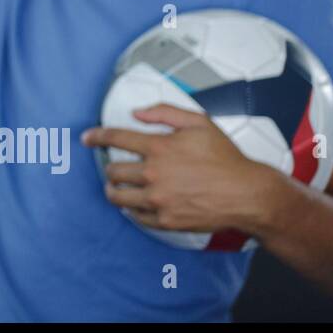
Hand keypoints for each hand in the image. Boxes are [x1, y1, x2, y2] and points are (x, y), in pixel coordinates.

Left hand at [82, 103, 274, 234]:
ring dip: (113, 190)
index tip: (86, 139)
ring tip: (117, 187)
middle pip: (113, 170)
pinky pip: (135, 216)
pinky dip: (131, 208)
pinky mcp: (165, 220)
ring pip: (118, 196)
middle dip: (110, 167)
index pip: (115, 138)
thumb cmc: (225, 157)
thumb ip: (164, 111)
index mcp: (159, 147)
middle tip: (114, 168)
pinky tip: (135, 203)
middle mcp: (154, 174)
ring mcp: (158, 199)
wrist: (246, 194)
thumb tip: (136, 112)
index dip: (96, 136)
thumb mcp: (199, 122)